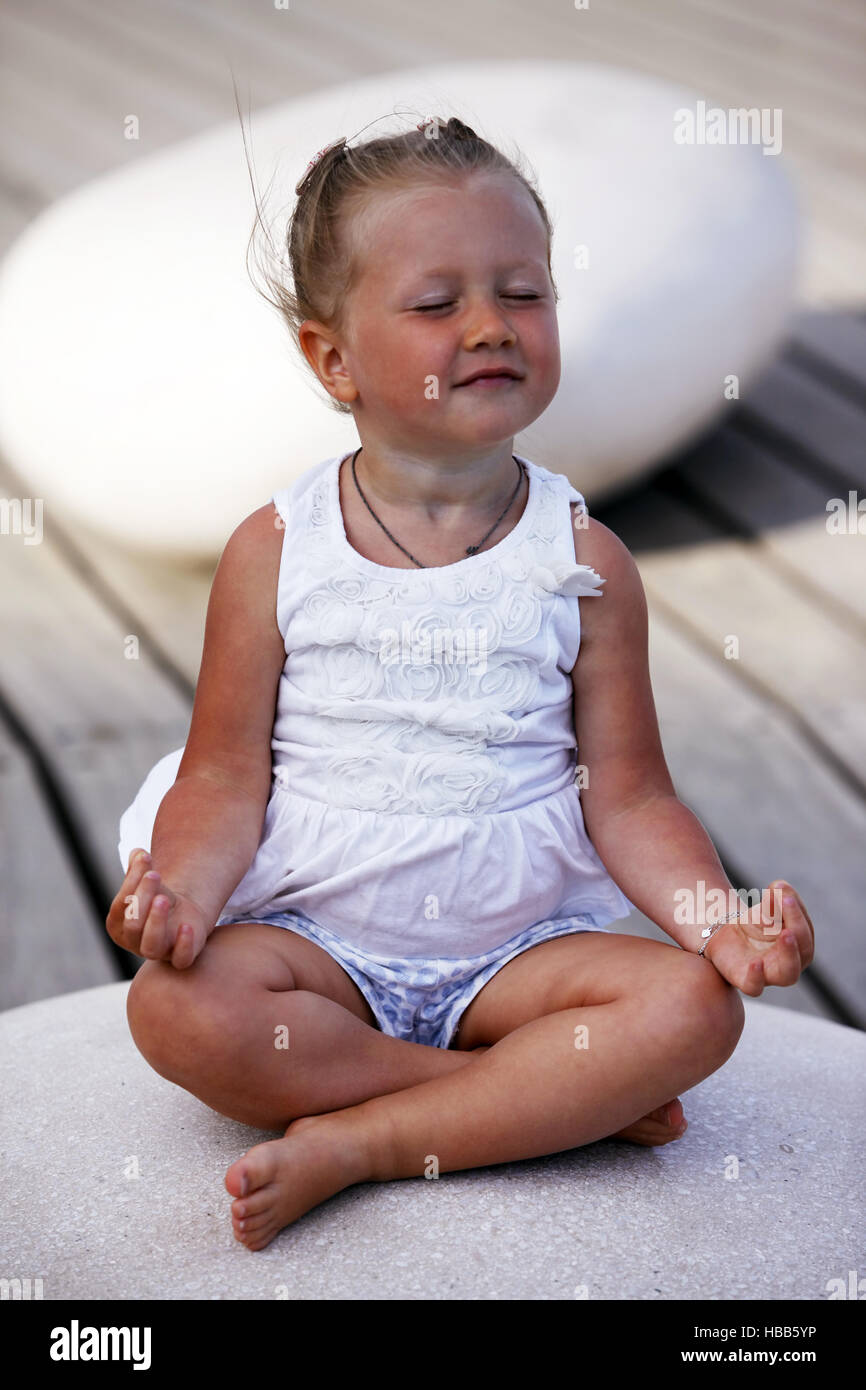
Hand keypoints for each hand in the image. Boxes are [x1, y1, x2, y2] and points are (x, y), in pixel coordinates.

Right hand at [106, 847, 214, 968]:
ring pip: (151, 946)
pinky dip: (183, 945)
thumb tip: (138, 853)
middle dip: (142, 897)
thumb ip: (139, 868)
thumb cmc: (157, 898)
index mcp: (118, 924)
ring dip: (156, 921)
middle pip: (133, 924)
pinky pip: (181, 960)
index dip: (131, 881)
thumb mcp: (148, 882)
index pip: (120, 905)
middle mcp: (134, 942)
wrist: (182, 916)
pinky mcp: (181, 958)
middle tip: (154, 874)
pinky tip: (186, 926)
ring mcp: (157, 952)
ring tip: (163, 898)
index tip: (145, 857)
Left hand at [701, 880, 814, 994]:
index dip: (796, 909)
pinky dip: (757, 977)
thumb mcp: (766, 908)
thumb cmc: (753, 923)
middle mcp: (790, 963)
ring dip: (789, 954)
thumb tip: (779, 888)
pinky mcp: (748, 982)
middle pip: (804, 952)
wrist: (723, 934)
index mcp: (800, 945)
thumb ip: (775, 900)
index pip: (806, 930)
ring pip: (788, 974)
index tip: (780, 887)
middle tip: (787, 902)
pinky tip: (756, 963)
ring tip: (786, 933)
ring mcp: (770, 975)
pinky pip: (755, 986)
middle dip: (799, 927)